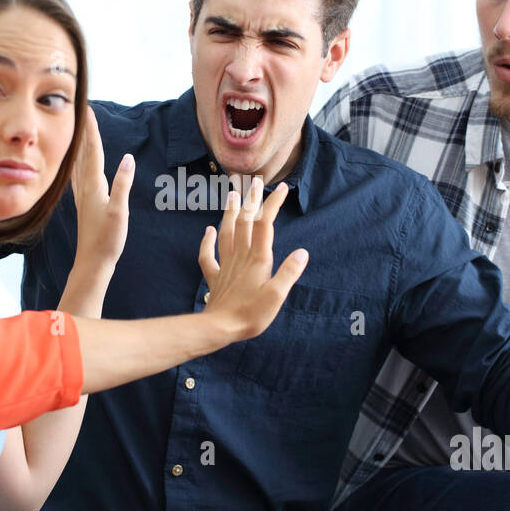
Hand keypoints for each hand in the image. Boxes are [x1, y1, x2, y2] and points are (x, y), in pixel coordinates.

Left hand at [71, 106, 132, 272]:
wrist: (92, 262)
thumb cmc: (108, 239)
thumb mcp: (119, 210)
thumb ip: (123, 184)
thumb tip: (128, 158)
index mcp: (94, 185)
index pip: (93, 150)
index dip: (92, 128)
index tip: (88, 108)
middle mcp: (85, 187)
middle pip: (83, 152)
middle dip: (83, 130)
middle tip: (81, 109)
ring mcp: (83, 195)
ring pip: (80, 162)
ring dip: (80, 144)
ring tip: (78, 129)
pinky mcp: (85, 203)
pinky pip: (79, 175)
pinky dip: (79, 162)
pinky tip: (76, 163)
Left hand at [198, 177, 308, 340]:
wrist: (220, 328)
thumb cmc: (251, 315)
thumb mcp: (277, 295)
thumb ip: (289, 272)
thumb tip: (302, 252)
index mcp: (258, 259)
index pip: (266, 225)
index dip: (273, 204)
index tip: (282, 188)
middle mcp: (241, 257)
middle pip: (246, 222)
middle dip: (251, 200)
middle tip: (255, 182)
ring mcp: (226, 265)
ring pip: (227, 232)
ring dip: (230, 213)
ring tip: (231, 195)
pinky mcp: (216, 277)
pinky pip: (208, 255)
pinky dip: (207, 241)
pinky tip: (208, 231)